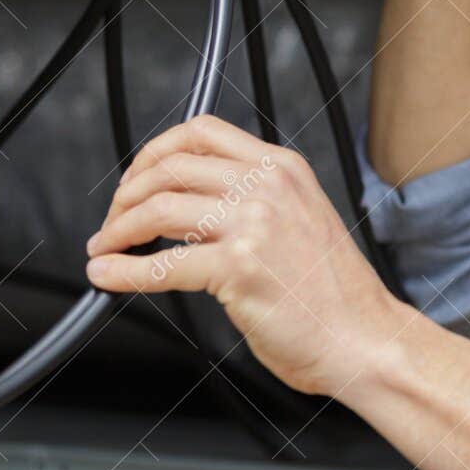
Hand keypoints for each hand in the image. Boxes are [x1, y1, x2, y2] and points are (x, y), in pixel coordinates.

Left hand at [85, 114, 405, 398]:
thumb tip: (186, 200)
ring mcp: (255, 224)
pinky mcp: (239, 268)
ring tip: (106, 250)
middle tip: (114, 222)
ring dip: (117, 231)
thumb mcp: (302, 218)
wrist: (363, 337)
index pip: (200, 132)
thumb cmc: (332, 292)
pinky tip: (108, 277)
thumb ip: (256, 198)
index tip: (136, 180)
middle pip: (170, 166)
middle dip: (126, 195)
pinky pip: (160, 265)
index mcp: (283, 168)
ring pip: (157, 209)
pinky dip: (121, 272)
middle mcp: (269, 186)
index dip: (153, 153)